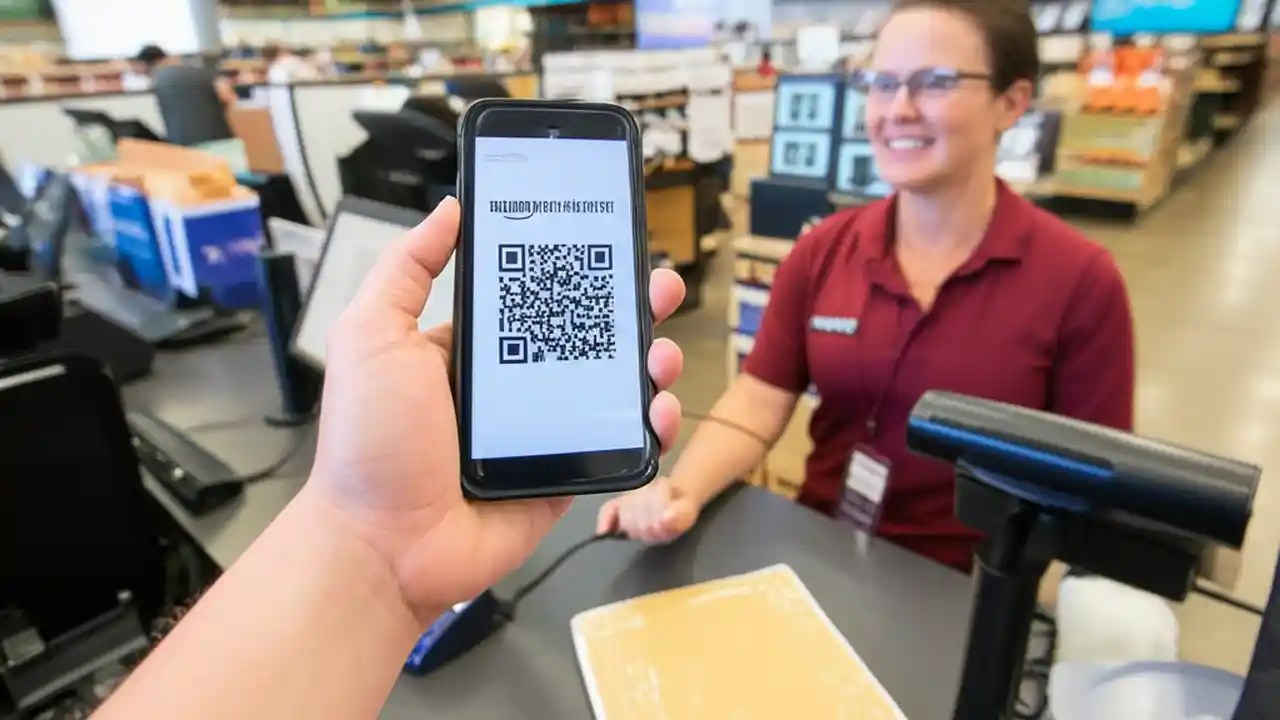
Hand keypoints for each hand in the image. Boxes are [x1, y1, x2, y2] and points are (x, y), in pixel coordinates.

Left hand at [303, 198, 685, 623]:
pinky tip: (659, 407)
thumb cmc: (370, 443)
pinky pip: (618, 445)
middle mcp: (512, 387)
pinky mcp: (565, 476)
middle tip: (660, 288)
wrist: (383, 545)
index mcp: (471, 350)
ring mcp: (542, 432)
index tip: (608, 243)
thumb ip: (406, 269)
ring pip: (614, 388)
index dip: (574, 271)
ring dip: (650, 362)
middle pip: (587, 336)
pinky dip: (650, 426)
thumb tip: (449, 210)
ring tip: (662, 351)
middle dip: (630, 309)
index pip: (535, 298)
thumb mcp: (371, 335)